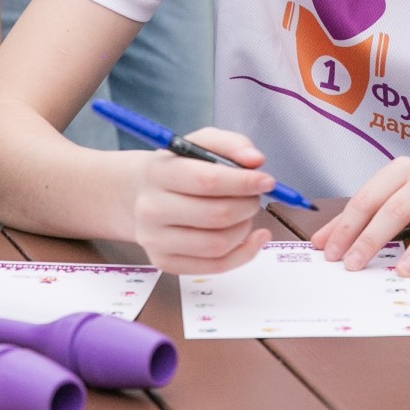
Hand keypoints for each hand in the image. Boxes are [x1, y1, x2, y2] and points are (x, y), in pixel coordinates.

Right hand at [129, 127, 273, 273]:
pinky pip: (215, 266)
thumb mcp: (201, 144)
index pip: (208, 181)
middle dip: (247, 205)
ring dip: (245, 227)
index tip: (266, 181)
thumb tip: (255, 160)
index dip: (244, 182)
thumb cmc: (179, 168)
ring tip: (246, 213)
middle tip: (255, 197)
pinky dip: (244, 253)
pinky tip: (254, 237)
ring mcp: (155, 239)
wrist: (142, 194)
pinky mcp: (165, 262)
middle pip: (215, 215)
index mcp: (159, 172)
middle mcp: (151, 208)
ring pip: (218, 244)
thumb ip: (231, 145)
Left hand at [310, 156, 409, 274]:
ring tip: (405, 271)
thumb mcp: (392, 201)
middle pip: (397, 207)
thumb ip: (357, 220)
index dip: (347, 227)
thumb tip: (318, 243)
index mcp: (401, 170)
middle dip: (373, 238)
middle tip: (355, 266)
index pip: (368, 198)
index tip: (332, 254)